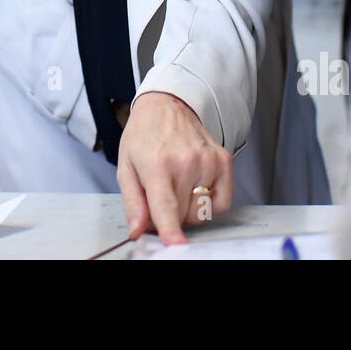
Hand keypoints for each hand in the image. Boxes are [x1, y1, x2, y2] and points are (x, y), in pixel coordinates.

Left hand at [116, 92, 232, 244]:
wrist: (166, 105)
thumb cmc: (144, 137)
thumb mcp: (126, 167)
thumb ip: (133, 203)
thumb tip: (138, 231)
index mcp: (156, 163)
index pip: (166, 205)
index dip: (170, 229)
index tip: (176, 244)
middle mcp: (185, 161)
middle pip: (182, 216)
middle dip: (170, 215)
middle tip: (161, 194)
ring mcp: (208, 160)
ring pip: (201, 212)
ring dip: (188, 209)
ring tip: (177, 186)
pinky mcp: (224, 160)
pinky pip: (221, 203)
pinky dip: (208, 203)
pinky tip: (195, 186)